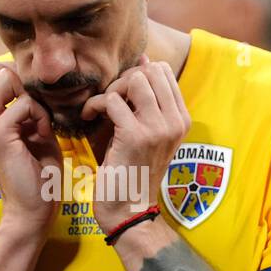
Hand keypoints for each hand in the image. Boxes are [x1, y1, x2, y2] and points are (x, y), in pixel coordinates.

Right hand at [0, 61, 61, 237]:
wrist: (31, 208)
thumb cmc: (36, 170)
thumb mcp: (29, 129)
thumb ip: (22, 103)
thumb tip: (17, 74)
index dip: (19, 81)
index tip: (32, 108)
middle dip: (25, 87)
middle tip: (36, 118)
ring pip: (7, 80)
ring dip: (34, 103)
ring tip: (38, 128)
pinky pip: (24, 104)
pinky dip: (41, 117)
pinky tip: (42, 137)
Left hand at [81, 55, 190, 232]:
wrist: (129, 210)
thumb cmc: (132, 171)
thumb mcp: (146, 132)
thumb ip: (146, 99)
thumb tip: (144, 60)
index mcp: (182, 119)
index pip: (163, 71)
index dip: (137, 74)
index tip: (121, 95)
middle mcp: (175, 121)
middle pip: (150, 70)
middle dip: (124, 79)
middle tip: (110, 101)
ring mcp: (158, 128)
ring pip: (134, 79)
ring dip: (111, 89)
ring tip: (101, 109)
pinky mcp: (136, 136)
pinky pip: (112, 100)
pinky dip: (95, 105)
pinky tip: (89, 118)